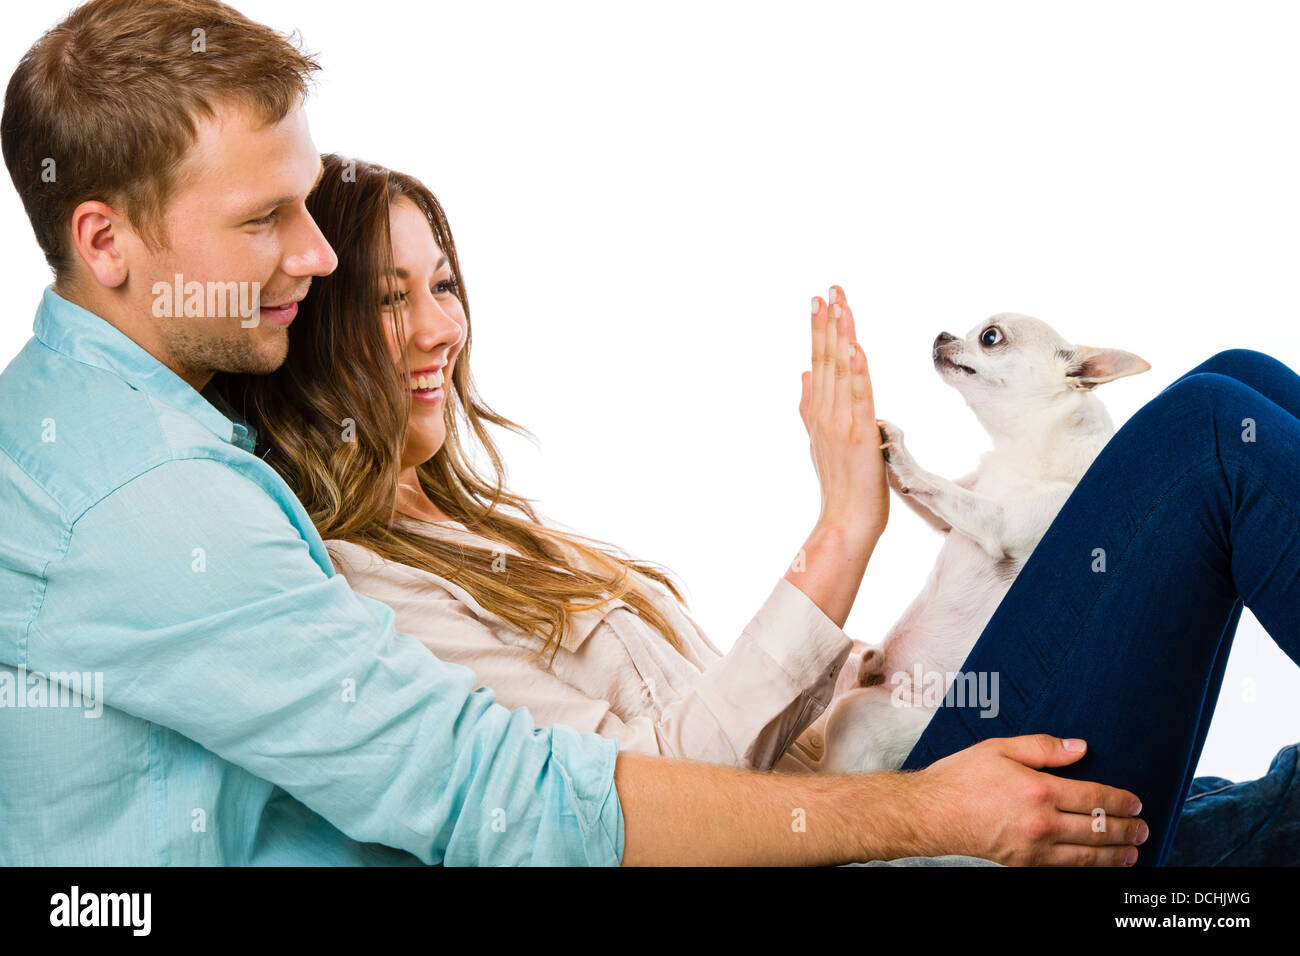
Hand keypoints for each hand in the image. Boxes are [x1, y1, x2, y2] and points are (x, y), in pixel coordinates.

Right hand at [798, 286, 888, 543]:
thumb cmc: (841, 487)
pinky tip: (855, 346)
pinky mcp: (859, 435)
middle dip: (828, 322)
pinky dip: (857, 371)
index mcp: (818, 412)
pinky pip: (859, 396)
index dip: (819, 330)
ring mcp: (840, 423)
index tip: (819, 300)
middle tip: (829, 289)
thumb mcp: (820, 440)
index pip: (818, 363)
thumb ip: (810, 406)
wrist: (845, 522)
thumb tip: (804, 374)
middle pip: (825, 359)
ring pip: (840, 371)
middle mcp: (825, 413)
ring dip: (840, 335)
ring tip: (839, 305)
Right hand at [908, 735, 1148, 865]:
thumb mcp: (1001, 748)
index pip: (1094, 798)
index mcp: (1039, 789)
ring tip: (1133, 852)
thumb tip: (1080, 748)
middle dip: (1126, 830)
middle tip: (1143, 829)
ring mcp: (1034, 848)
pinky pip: (1066, 867)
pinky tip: (1098, 863)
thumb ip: (1044, 748)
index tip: (1136, 803)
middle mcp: (1041, 822)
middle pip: (1098, 830)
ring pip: (1087, 855)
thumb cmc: (962, 777)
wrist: (932, 813)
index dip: (1120, 801)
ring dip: (1115, 854)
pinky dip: (1088, 866)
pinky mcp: (1023, 864)